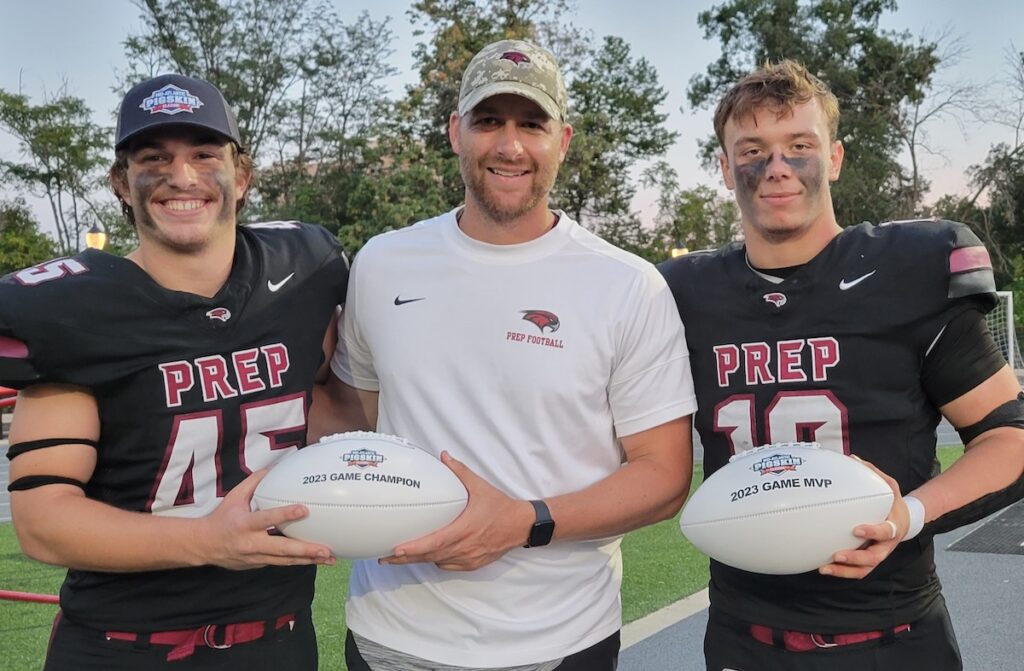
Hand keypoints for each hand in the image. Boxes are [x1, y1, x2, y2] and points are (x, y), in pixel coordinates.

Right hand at [194, 469, 334, 569]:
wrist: (204, 545)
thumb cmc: (222, 518)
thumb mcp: (234, 497)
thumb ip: (254, 483)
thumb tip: (272, 468)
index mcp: (245, 524)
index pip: (268, 518)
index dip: (286, 514)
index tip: (305, 509)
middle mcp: (252, 543)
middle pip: (282, 548)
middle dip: (305, 550)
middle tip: (326, 549)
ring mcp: (256, 557)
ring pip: (286, 560)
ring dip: (309, 560)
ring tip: (330, 558)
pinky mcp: (259, 565)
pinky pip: (281, 563)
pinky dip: (298, 561)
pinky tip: (315, 560)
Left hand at [380, 452, 533, 570]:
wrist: (521, 525)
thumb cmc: (500, 507)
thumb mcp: (480, 486)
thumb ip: (460, 472)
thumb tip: (444, 456)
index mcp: (464, 529)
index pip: (435, 542)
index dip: (414, 548)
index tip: (396, 549)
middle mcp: (464, 547)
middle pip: (430, 557)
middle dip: (405, 558)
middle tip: (384, 556)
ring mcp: (468, 559)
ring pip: (437, 563)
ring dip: (418, 561)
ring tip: (398, 557)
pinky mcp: (473, 564)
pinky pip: (448, 566)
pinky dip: (436, 561)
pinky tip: (428, 556)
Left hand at [819, 458, 907, 578]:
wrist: (905, 519)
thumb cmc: (892, 501)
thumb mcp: (889, 485)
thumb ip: (873, 473)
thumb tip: (853, 458)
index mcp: (894, 525)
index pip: (886, 532)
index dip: (873, 532)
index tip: (856, 529)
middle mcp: (887, 544)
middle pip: (875, 558)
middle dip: (856, 558)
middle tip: (837, 555)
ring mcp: (878, 554)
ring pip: (865, 569)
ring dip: (845, 571)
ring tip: (825, 567)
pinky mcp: (869, 559)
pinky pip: (858, 571)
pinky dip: (843, 573)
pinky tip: (824, 568)